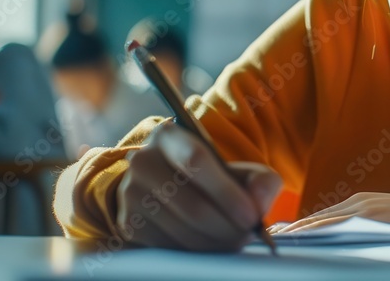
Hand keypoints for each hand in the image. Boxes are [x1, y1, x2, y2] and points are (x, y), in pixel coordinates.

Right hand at [115, 120, 280, 251]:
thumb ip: (261, 181)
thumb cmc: (214, 178)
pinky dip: (196, 252)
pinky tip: (209, 244)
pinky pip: (169, 247)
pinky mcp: (128, 224)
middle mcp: (142, 161)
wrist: (175, 188)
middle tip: (246, 236)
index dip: (227, 193)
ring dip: (215, 243)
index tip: (251, 216)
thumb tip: (258, 202)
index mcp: (169, 136)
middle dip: (227, 227)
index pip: (196, 159)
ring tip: (233, 240)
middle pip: (192, 204)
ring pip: (182, 230)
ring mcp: (131, 194)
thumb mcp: (242, 170)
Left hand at [270, 191, 389, 235]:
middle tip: (272, 235)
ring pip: (324, 218)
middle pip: (320, 216)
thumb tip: (353, 244)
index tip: (285, 233)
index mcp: (363, 204)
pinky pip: (336, 222)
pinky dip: (315, 228)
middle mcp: (359, 201)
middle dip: (296, 227)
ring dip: (300, 228)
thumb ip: (370, 229)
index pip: (327, 216)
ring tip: (279, 237)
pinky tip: (301, 235)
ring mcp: (364, 206)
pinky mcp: (370, 213)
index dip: (305, 225)